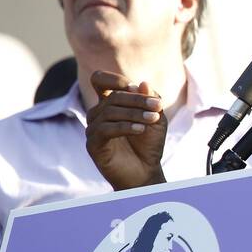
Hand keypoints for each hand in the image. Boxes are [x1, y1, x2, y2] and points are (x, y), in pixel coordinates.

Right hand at [86, 71, 167, 190]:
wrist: (146, 171)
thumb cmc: (149, 143)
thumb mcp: (156, 118)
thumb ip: (151, 100)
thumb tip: (142, 83)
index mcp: (109, 103)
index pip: (99, 80)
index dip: (114, 79)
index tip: (136, 87)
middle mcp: (97, 114)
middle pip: (112, 97)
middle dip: (137, 100)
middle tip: (158, 107)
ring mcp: (93, 129)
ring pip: (109, 112)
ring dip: (134, 113)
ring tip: (153, 119)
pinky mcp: (93, 144)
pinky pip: (105, 129)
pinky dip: (125, 126)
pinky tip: (141, 129)